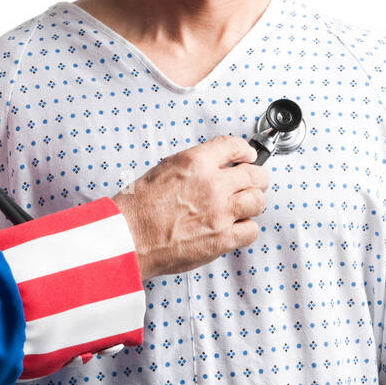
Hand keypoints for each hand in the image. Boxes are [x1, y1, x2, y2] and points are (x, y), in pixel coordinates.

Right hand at [112, 136, 269, 279]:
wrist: (128, 236)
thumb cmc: (139, 207)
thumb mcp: (165, 169)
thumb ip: (195, 166)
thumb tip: (214, 166)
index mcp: (196, 162)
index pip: (234, 146)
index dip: (246, 151)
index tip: (248, 156)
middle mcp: (212, 185)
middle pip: (254, 175)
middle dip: (256, 178)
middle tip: (254, 182)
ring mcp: (220, 213)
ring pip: (257, 202)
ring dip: (252, 203)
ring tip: (243, 207)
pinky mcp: (222, 239)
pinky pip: (251, 231)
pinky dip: (246, 229)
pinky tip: (235, 227)